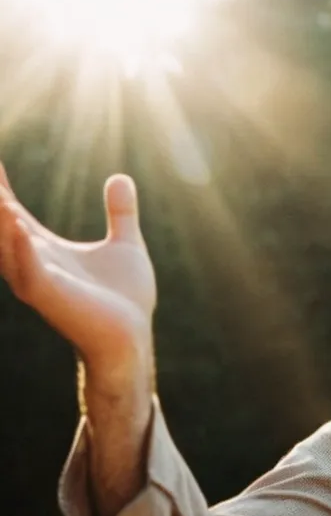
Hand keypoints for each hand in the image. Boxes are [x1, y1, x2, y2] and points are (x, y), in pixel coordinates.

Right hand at [0, 163, 156, 366]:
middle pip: (0, 224)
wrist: (131, 338)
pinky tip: (20, 229)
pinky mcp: (51, 298)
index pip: (12, 212)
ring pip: (6, 245)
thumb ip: (120, 212)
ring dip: (0, 219)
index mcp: (43, 248)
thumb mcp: (125, 244)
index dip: (0, 186)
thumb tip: (121, 177)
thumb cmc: (124, 298)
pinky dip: (22, 251)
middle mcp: (31, 261)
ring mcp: (37, 280)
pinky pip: (30, 272)